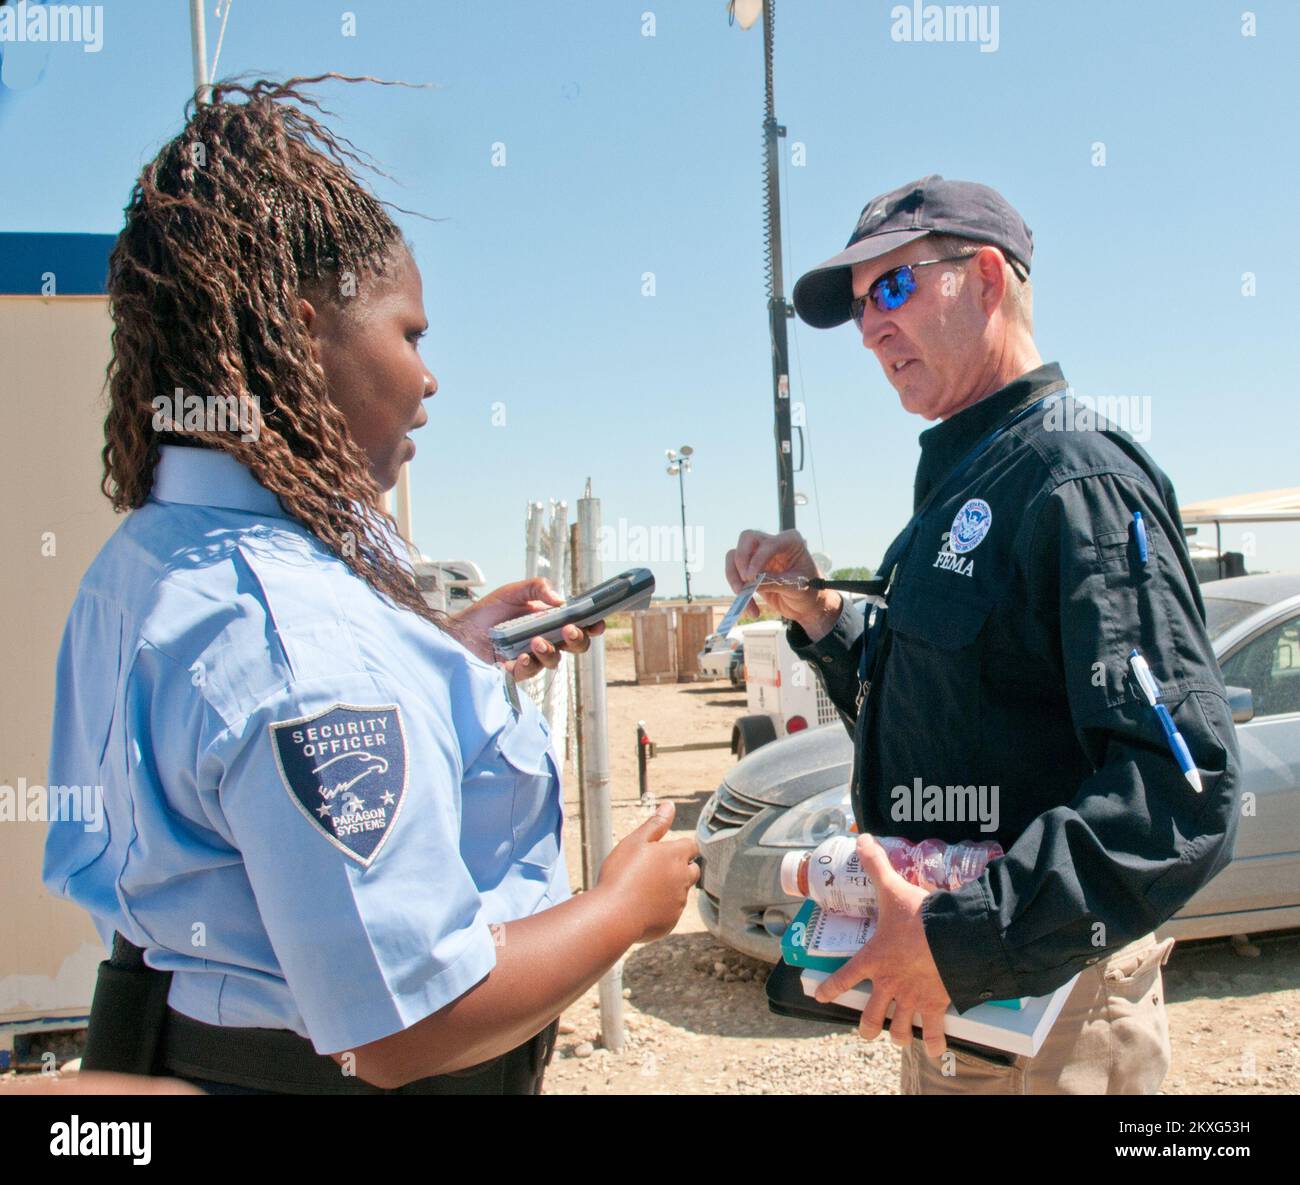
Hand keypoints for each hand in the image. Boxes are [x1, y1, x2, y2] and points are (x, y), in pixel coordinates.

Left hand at [452, 577, 604, 679]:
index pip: (580, 624)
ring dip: (550, 652)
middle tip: (568, 630)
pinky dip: (529, 664)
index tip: (597, 622)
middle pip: (576, 646)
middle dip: (578, 639)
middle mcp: (547, 640)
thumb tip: (560, 599)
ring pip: (555, 661)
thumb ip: (537, 587)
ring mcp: (533, 657)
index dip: (593, 625)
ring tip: (536, 641)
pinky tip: (522, 656)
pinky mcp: (517, 671)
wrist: (461, 630)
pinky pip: (531, 672)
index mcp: (551, 620)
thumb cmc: (489, 611)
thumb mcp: (514, 591)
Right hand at [596, 802, 700, 942]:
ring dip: (671, 888)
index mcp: (675, 856)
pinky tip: (641, 907)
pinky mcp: (671, 921)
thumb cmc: (621, 874)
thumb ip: (655, 824)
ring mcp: (678, 902)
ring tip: (644, 889)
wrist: (613, 914)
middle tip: (657, 869)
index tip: (668, 849)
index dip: (682, 846)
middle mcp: (683, 878)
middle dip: (681, 867)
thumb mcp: (635, 842)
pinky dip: (662, 908)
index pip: (692, 846)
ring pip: (682, 891)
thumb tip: (669, 805)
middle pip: (693, 869)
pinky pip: (671, 911)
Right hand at [725, 528, 841, 640]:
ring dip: (734, 577)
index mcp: (790, 541)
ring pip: (734, 555)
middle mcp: (772, 544)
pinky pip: (734, 575)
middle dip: (741, 559)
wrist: (808, 606)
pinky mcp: (750, 571)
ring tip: (742, 596)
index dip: (757, 559)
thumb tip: (750, 582)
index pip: (768, 543)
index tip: (751, 577)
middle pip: (746, 539)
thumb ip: (774, 582)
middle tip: (744, 579)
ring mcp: (759, 556)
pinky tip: (752, 609)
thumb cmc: (810, 591)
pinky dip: (738, 591)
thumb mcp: (796, 587)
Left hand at [813, 834, 951, 1058]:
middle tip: (866, 1030)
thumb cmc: (919, 917)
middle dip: (867, 1026)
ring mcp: (912, 998)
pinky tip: (933, 1051)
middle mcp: (889, 984)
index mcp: (873, 959)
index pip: (844, 977)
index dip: (831, 988)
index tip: (822, 996)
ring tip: (897, 1038)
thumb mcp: (892, 889)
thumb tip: (862, 838)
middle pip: (871, 1015)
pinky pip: (934, 1032)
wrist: (953, 939)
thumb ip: (875, 864)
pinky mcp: (936, 1006)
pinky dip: (934, 1043)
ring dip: (897, 1034)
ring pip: (899, 1028)